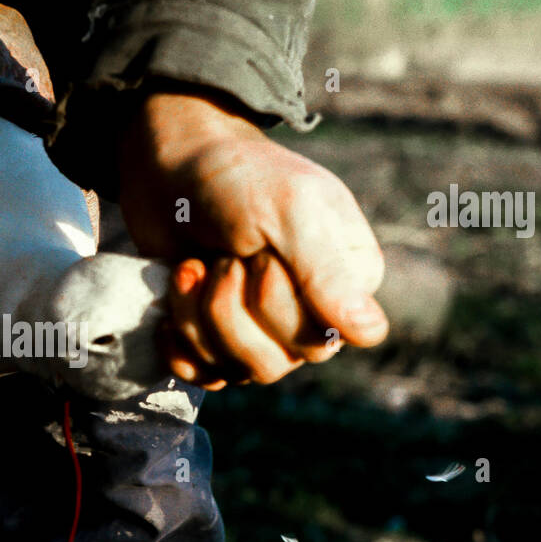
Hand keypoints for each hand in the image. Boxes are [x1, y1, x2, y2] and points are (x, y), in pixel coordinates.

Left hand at [118, 91, 386, 388]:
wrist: (169, 165)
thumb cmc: (238, 177)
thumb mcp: (289, 211)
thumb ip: (327, 273)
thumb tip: (370, 335)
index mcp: (347, 280)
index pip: (326, 339)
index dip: (280, 305)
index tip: (260, 255)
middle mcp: (311, 312)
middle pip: (279, 361)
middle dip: (231, 306)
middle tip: (221, 254)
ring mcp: (262, 329)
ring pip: (242, 371)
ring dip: (200, 320)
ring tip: (191, 268)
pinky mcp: (216, 337)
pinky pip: (206, 376)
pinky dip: (180, 344)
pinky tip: (170, 305)